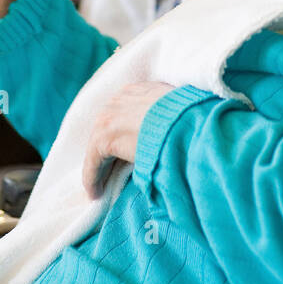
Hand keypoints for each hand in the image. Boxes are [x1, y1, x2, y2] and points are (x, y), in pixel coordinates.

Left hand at [81, 82, 175, 198]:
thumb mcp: (178, 112)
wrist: (186, 125)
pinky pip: (93, 161)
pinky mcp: (105, 137)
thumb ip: (165, 118)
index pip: (123, 114)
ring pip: (98, 145)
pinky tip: (95, 193)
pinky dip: (92, 177)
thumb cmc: (189, 122)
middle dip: (107, 150)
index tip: (121, 152)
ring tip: (99, 186)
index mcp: (140, 90)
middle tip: (108, 171)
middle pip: (107, 127)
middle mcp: (122, 98)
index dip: (122, 135)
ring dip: (98, 167)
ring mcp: (110, 115)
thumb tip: (164, 134)